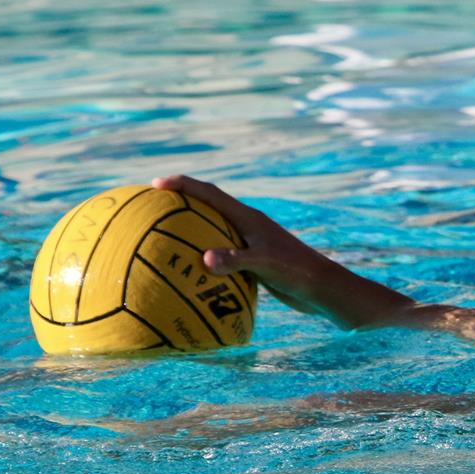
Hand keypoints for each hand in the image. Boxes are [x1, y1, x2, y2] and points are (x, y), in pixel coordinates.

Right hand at [152, 175, 342, 315]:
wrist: (321, 289)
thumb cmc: (296, 273)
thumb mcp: (264, 264)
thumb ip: (235, 260)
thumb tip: (204, 259)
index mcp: (248, 218)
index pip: (210, 194)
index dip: (183, 185)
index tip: (156, 184)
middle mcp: (248, 225)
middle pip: (209, 206)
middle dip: (182, 202)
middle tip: (153, 205)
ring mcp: (251, 243)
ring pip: (214, 230)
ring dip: (191, 229)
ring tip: (163, 236)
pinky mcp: (254, 261)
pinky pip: (221, 253)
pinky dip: (203, 257)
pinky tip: (188, 271)